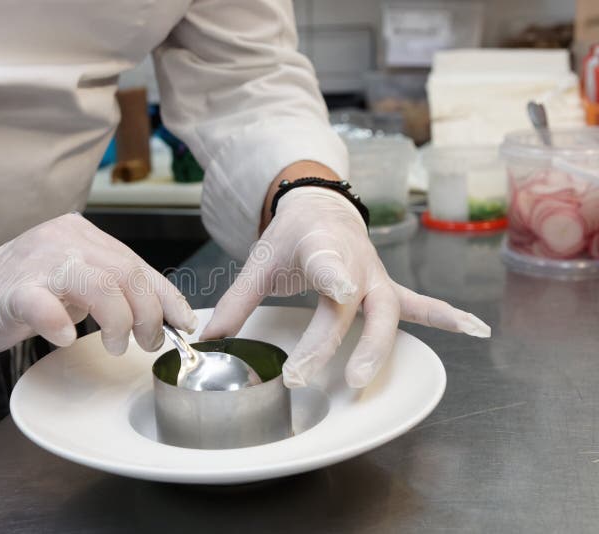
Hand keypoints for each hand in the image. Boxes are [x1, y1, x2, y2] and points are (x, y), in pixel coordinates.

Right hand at [0, 213, 197, 354]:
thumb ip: (112, 288)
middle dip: (147, 315)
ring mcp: (38, 262)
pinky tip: (67, 339)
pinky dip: (61, 324)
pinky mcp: (13, 290)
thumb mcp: (77, 280)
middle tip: (147, 343)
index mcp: (83, 236)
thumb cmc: (25, 289)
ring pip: (99, 285)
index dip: (167, 297)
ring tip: (115, 346)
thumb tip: (160, 315)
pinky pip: (44, 305)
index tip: (185, 323)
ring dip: (118, 321)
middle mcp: (65, 240)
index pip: (137, 265)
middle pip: (126, 274)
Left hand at [202, 187, 489, 387]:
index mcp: (319, 246)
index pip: (327, 262)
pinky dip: (446, 317)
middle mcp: (354, 262)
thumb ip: (236, 303)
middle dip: (332, 341)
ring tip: (365, 377)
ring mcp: (375, 276)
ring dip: (380, 346)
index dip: (335, 274)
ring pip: (388, 311)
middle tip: (310, 376)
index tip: (340, 288)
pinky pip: (419, 303)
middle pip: (352, 305)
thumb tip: (206, 339)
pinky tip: (475, 330)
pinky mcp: (386, 287)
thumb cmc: (291, 238)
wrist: (321, 206)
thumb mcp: (260, 263)